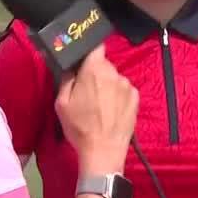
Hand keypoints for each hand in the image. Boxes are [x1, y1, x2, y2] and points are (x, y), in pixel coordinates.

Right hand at [55, 44, 137, 175]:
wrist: (104, 151)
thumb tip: (70, 65)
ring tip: (100, 104)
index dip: (88, 51)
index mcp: (94, 69)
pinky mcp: (136, 98)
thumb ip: (66, 78)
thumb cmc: (79, 127)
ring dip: (107, 85)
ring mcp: (128, 85)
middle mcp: (115, 72)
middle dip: (95, 72)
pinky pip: (124, 89)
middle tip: (86, 90)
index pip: (95, 46)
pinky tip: (112, 110)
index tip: (82, 61)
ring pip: (114, 77)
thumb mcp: (61, 102)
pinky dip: (118, 95)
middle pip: (103, 64)